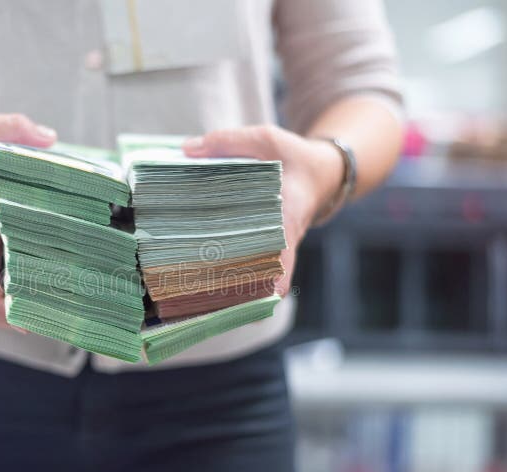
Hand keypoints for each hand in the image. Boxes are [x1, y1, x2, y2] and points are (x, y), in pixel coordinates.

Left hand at [182, 125, 342, 295]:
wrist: (319, 174)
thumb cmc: (294, 158)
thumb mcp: (268, 139)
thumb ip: (229, 141)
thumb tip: (187, 150)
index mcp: (288, 216)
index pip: (284, 257)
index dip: (274, 281)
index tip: (256, 296)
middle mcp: (282, 241)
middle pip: (260, 275)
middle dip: (237, 286)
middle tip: (202, 288)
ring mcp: (273, 248)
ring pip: (252, 275)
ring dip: (229, 285)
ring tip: (194, 290)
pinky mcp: (262, 247)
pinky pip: (245, 264)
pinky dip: (226, 271)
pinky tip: (195, 275)